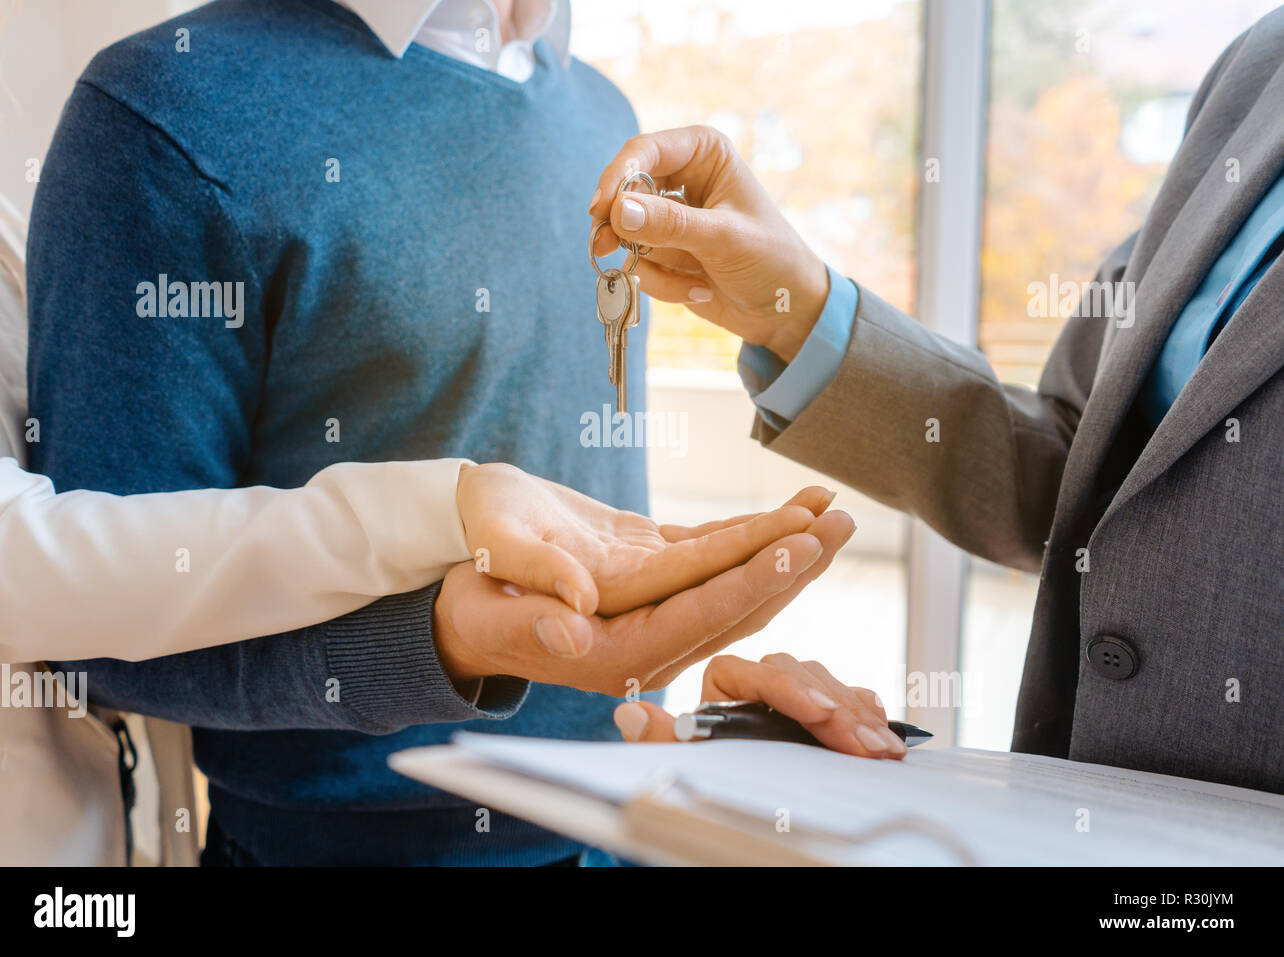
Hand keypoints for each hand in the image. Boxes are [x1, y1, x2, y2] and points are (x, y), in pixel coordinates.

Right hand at [433, 508, 855, 694]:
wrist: (459, 608)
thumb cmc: (469, 603)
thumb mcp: (489, 605)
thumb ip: (533, 611)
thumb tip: (576, 620)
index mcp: (616, 654)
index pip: (701, 614)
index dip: (753, 580)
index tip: (800, 545)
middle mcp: (649, 644)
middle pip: (737, 603)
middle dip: (792, 563)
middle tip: (840, 520)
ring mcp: (657, 616)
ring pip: (736, 581)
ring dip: (785, 547)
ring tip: (832, 508)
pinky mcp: (656, 584)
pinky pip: (714, 561)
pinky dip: (752, 536)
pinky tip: (790, 512)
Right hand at [589, 126, 829, 362]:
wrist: (785, 309)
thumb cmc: (771, 259)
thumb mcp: (725, 239)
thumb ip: (672, 225)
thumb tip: (619, 213)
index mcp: (703, 153)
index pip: (644, 151)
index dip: (618, 177)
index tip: (601, 209)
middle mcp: (681, 178)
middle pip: (624, 191)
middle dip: (620, 226)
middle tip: (605, 248)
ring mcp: (668, 218)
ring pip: (627, 234)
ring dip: (653, 264)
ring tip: (693, 281)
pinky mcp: (663, 252)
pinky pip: (639, 264)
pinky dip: (663, 283)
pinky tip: (698, 288)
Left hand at [611, 653, 905, 758]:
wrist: (731, 803)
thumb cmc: (703, 777)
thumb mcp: (684, 763)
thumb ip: (661, 742)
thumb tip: (629, 714)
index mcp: (721, 684)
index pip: (758, 673)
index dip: (792, 691)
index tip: (820, 714)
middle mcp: (758, 681)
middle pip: (801, 676)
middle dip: (837, 711)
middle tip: (865, 747)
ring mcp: (794, 692)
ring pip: (830, 684)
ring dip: (859, 717)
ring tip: (882, 751)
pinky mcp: (822, 706)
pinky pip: (849, 696)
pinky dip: (867, 715)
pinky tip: (884, 735)